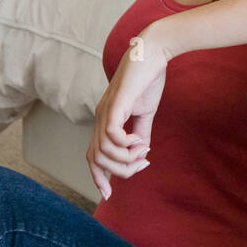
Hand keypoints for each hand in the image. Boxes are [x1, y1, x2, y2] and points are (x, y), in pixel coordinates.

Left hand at [87, 25, 170, 199]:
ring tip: (144, 151)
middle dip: (118, 172)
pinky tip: (140, 140)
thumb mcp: (146, 111)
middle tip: (142, 165)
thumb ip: (141, 132)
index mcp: (106, 119)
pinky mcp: (115, 104)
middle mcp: (100, 117)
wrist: (153, 51)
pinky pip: (111, 136)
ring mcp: (106, 111)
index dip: (98, 177)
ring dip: (125, 159)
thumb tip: (141, 154)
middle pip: (95, 159)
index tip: (110, 194)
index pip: (93, 156)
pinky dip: (125, 145)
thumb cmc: (149, 78)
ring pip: (103, 151)